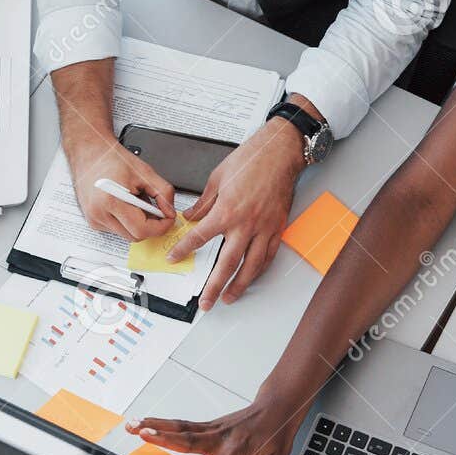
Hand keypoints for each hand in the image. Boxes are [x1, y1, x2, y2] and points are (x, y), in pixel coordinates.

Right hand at [73, 139, 175, 240]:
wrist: (89, 153)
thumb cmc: (112, 159)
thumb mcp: (144, 172)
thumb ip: (163, 193)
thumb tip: (170, 212)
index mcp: (111, 201)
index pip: (141, 229)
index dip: (160, 227)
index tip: (168, 219)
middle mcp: (99, 214)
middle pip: (135, 236)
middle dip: (151, 226)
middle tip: (156, 209)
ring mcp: (94, 219)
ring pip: (127, 234)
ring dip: (138, 223)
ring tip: (137, 202)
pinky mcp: (93, 221)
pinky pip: (117, 229)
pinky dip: (127, 221)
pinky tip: (126, 204)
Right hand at [128, 384, 316, 454]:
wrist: (276, 409)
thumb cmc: (274, 436)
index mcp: (237, 452)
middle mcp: (220, 439)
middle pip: (188, 440)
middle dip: (163, 438)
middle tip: (141, 434)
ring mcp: (212, 429)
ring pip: (180, 427)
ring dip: (155, 425)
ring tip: (132, 425)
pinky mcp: (207, 425)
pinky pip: (181, 423)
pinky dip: (162, 423)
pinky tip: (145, 423)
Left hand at [167, 117, 303, 308]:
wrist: (280, 152)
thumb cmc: (252, 160)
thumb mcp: (218, 177)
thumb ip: (204, 202)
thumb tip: (192, 215)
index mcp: (227, 210)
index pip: (200, 237)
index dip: (184, 250)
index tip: (175, 258)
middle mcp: (246, 224)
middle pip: (227, 263)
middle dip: (215, 286)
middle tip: (206, 301)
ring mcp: (264, 228)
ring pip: (251, 265)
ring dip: (239, 285)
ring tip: (229, 297)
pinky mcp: (277, 227)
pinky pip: (269, 255)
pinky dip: (259, 269)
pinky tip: (252, 277)